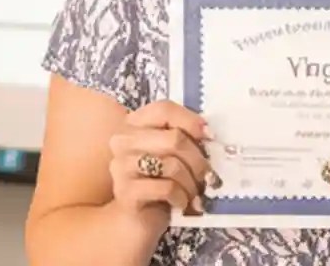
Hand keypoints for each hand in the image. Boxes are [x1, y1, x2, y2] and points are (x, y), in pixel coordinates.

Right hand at [108, 99, 214, 219]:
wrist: (135, 220)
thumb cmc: (158, 182)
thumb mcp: (171, 155)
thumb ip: (184, 137)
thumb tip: (207, 132)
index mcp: (134, 124)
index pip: (164, 109)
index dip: (190, 120)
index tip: (208, 136)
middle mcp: (122, 141)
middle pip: (174, 138)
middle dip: (198, 160)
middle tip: (206, 175)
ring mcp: (121, 166)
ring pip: (172, 165)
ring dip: (192, 182)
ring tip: (194, 193)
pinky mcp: (125, 191)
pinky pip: (166, 188)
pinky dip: (181, 197)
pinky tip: (182, 203)